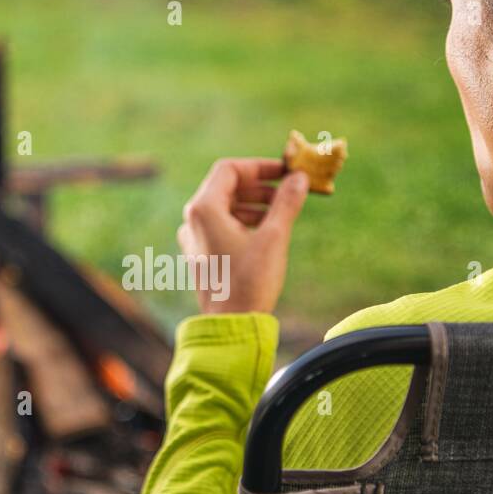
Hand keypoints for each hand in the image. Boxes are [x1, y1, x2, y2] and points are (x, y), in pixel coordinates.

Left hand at [176, 157, 309, 314]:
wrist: (231, 326)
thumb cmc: (249, 282)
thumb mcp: (273, 237)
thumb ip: (286, 202)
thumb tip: (299, 178)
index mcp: (204, 209)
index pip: (230, 170)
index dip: (260, 167)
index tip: (286, 173)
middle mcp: (193, 220)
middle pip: (226, 187)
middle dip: (259, 186)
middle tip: (288, 190)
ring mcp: (194, 238)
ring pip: (225, 206)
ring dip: (254, 203)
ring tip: (281, 211)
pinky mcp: (201, 253)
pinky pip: (221, 225)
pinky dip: (244, 220)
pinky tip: (265, 230)